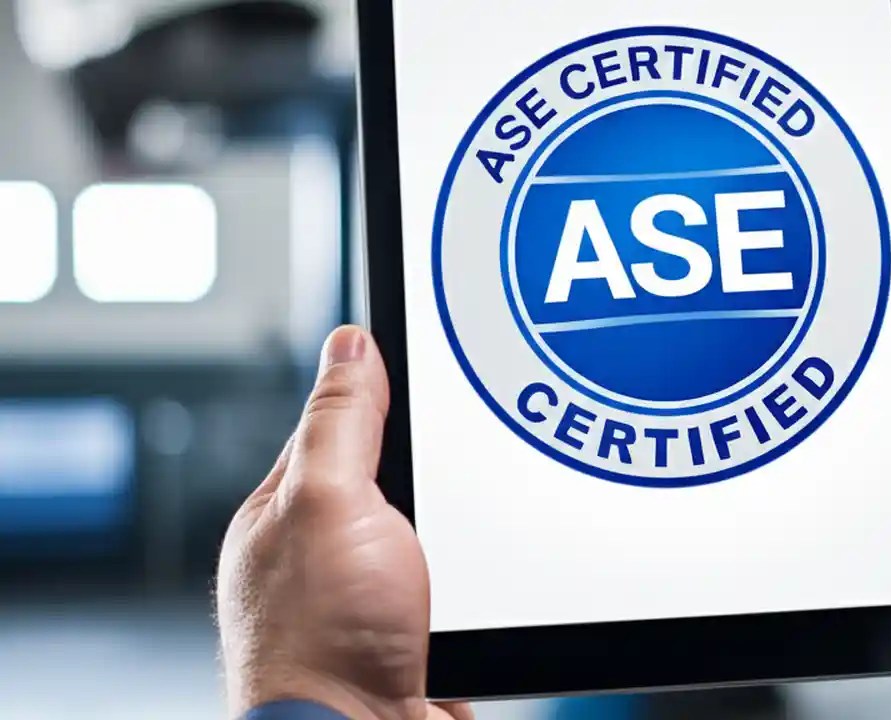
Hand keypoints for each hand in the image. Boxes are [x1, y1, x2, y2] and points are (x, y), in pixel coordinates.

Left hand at [217, 326, 470, 719]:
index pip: (340, 423)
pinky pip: (460, 578)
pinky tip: (487, 575)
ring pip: (435, 527)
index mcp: (289, 511)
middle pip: (395, 473)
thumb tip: (350, 342)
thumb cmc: (324, 641)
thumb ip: (340, 422)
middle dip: (436, 466)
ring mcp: (370, 596)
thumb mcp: (331, 501)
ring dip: (464, 526)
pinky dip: (476, 574)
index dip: (386, 391)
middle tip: (472, 454)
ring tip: (481, 523)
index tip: (437, 362)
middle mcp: (325, 552)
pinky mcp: (417, 632)